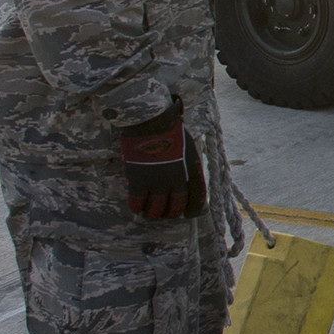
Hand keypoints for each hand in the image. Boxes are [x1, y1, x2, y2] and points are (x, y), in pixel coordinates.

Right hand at [119, 101, 202, 219]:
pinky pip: (137, 203)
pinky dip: (137, 207)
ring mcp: (157, 181)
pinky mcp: (139, 180)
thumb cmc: (168, 129)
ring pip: (157, 210)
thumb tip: (183, 179)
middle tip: (164, 212)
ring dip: (153, 213)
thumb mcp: (186, 146)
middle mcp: (176, 179)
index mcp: (190, 169)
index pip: (197, 196)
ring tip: (149, 212)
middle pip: (176, 207)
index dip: (193, 208)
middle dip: (170, 213)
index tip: (189, 213)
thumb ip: (186, 164)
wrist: (150, 120)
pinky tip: (136, 205)